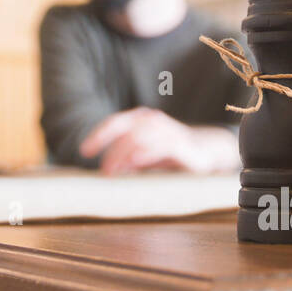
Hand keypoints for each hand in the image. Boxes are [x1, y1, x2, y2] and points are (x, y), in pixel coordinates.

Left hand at [79, 108, 228, 175]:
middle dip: (111, 152)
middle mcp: (153, 121)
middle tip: (103, 171)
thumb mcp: (143, 153)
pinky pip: (162, 147)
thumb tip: (108, 169)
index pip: (115, 123)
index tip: (84, 151)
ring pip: (140, 138)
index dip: (98, 136)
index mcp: (141, 119)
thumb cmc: (169, 152)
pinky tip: (135, 163)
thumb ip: (126, 158)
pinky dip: (146, 154)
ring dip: (123, 156)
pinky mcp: (182, 146)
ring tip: (114, 172)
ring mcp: (168, 132)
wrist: (206, 151)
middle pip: (125, 132)